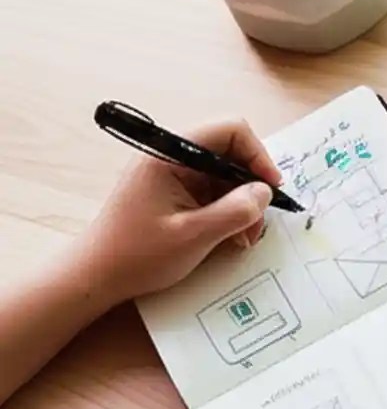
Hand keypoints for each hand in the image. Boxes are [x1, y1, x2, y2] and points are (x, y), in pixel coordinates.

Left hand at [82, 118, 281, 302]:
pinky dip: (228, 210)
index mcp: (168, 154)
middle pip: (230, 152)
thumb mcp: (194, 236)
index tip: (270, 188)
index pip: (230, 131)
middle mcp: (170, 155)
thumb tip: (265, 192)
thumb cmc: (137, 256)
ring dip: (242, 203)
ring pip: (225, 174)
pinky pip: (212, 190)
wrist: (95, 277)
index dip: (258, 155)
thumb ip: (235, 211)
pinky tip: (230, 235)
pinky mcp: (173, 190)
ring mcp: (171, 172)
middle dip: (251, 186)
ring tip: (244, 236)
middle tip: (258, 221)